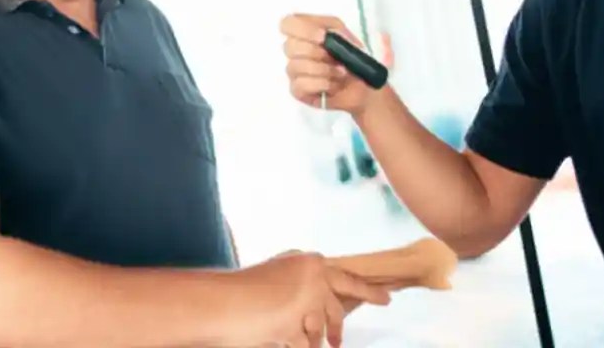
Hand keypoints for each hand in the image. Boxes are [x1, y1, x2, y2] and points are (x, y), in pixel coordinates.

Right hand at [221, 250, 389, 347]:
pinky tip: (286, 341)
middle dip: (337, 328)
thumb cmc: (237, 292)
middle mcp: (312, 277)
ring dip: (307, 340)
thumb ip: (300, 289)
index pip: (346, 278)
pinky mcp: (298, 323)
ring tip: (291, 337)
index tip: (387, 299)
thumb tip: (321, 312)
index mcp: (307, 262)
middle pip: (336, 308)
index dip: (367, 291)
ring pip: (319, 331)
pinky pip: (304, 345)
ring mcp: (307, 299)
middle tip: (338, 342)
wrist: (216, 301)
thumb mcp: (275, 279)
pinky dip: (298, 346)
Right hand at [280, 15, 386, 117]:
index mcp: (310, 32)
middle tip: (337, 59)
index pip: (289, 23)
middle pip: (289, 45)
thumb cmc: (362, 64)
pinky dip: (320, 84)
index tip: (323, 37)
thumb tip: (379, 35)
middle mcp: (298, 49)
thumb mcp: (373, 47)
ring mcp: (295, 70)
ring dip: (323, 70)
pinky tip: (333, 85)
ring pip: (295, 66)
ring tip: (341, 74)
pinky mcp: (298, 89)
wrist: (366, 91)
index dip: (303, 29)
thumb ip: (374, 39)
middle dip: (316, 52)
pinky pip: (300, 85)